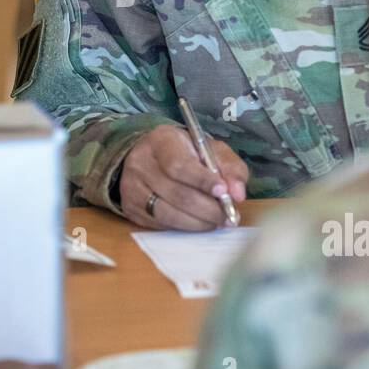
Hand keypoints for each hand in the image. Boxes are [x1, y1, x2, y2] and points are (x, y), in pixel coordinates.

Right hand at [118, 125, 247, 230]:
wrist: (151, 157)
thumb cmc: (186, 152)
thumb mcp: (210, 149)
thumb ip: (230, 167)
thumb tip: (238, 194)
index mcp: (161, 140)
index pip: (178, 165)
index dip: (202, 181)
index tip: (223, 192)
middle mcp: (141, 162)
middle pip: (176, 193)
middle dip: (207, 209)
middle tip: (228, 216)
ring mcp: (132, 187)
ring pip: (168, 214)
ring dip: (198, 222)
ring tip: (216, 221)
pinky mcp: (131, 207)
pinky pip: (161, 224)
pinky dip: (184, 227)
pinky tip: (198, 222)